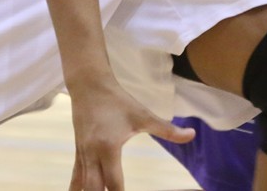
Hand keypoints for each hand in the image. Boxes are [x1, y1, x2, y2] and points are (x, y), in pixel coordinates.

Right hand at [67, 79, 192, 190]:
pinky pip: (75, 176)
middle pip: (94, 189)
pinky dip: (77, 189)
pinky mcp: (78, 151)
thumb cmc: (118, 101)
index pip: (114, 183)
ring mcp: (83, 154)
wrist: (90, 85)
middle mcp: (92, 154)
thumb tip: (192, 134)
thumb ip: (167, 129)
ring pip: (81, 185)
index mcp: (109, 147)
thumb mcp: (143, 115)